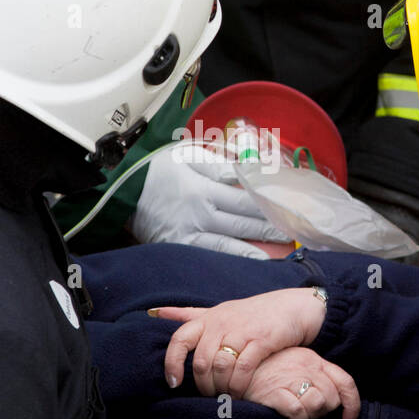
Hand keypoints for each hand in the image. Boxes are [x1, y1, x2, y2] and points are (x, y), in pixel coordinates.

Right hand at [131, 145, 288, 258]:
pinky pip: (212, 254)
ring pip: (232, 242)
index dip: (269, 204)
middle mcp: (201, 213)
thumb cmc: (156, 169)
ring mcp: (191, 232)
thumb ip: (219, 165)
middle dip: (271, 226)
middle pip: (244, 221)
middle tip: (296, 231)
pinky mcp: (181, 245)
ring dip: (259, 246)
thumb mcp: (188, 157)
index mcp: (204, 188)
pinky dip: (234, 258)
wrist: (122, 191)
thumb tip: (248, 170)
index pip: (245, 198)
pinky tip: (252, 262)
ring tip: (283, 251)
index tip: (289, 207)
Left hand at [155, 287, 328, 396]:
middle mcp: (221, 323)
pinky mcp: (262, 341)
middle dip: (203, 385)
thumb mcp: (219, 311)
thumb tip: (154, 312)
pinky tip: (240, 394)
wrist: (291, 307)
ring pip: (220, 367)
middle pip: (201, 361)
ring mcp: (242, 331)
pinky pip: (244, 369)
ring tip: (225, 397)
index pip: (179, 339)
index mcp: (208, 318)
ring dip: (221, 388)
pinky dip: (239, 385)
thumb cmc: (252, 314)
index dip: (172, 363)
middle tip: (210, 396)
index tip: (173, 382)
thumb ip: (189, 315)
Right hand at [241, 347, 360, 418]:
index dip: (352, 406)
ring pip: (318, 404)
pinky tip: (289, 416)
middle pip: (332, 398)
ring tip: (296, 412)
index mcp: (314, 359)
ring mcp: (290, 379)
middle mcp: (306, 367)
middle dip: (323, 411)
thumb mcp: (295, 361)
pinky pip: (299, 411)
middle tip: (306, 409)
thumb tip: (331, 400)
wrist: (236, 363)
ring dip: (310, 415)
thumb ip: (315, 374)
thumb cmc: (267, 367)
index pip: (345, 383)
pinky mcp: (275, 392)